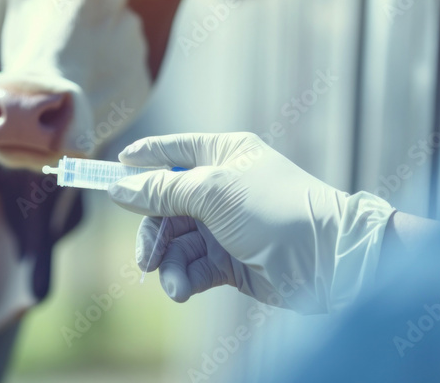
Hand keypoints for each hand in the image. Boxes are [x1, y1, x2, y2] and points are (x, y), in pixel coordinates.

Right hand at [108, 132, 395, 313]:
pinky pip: (193, 266)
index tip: (110, 170)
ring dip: (168, 261)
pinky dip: (184, 277)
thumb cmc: (276, 209)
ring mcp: (227, 226)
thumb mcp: (214, 192)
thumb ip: (163, 189)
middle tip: (144, 257)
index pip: (174, 150)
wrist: (329, 261)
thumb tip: (119, 186)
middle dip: (153, 230)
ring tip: (171, 281)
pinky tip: (183, 289)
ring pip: (177, 240)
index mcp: (225, 154)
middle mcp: (223, 187)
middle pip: (167, 203)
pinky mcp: (231, 260)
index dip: (142, 159)